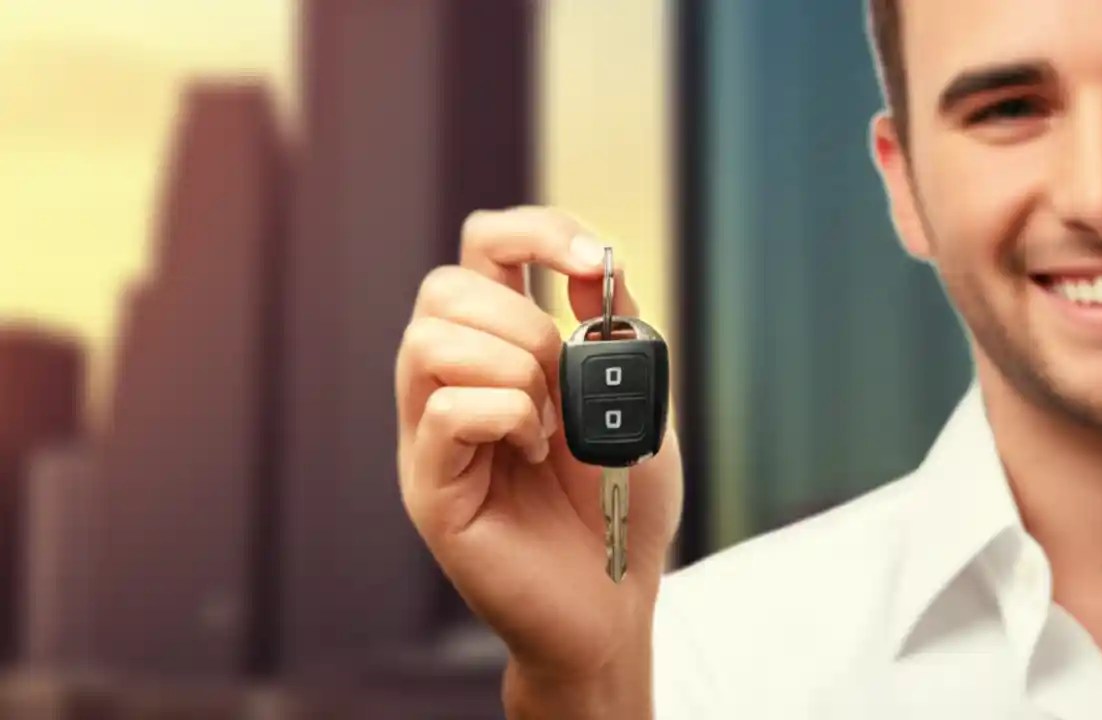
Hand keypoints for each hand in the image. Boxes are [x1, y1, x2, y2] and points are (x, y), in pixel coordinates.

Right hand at [395, 206, 683, 679]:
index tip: (593, 263)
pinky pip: (443, 411)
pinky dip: (507, 417)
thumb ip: (613, 330)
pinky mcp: (430, 485)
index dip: (533, 231)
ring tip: (549, 425)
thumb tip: (592, 264)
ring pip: (428, 339)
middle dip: (523, 319)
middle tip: (566, 382)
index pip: (483, 247)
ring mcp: (432, 433)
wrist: (617, 601)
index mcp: (500, 348)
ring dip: (514, 368)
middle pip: (442, 285)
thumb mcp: (636, 399)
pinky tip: (534, 454)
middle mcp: (453, 381)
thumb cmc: (621, 502)